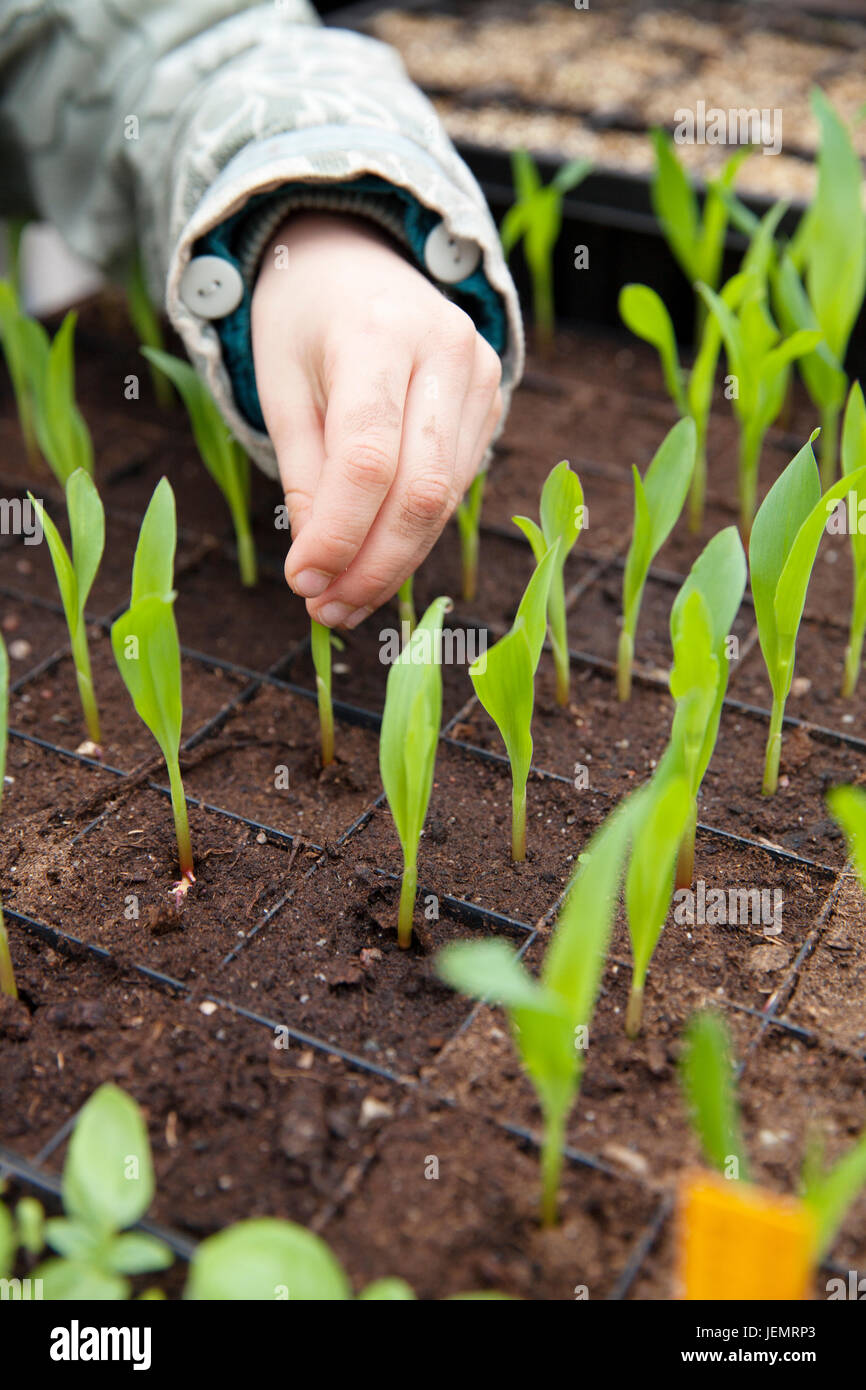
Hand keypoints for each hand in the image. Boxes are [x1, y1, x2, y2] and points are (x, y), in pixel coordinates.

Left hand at [251, 212, 502, 627]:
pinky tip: (377, 556)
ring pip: (446, 497)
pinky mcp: (494, 395)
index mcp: (378, 332)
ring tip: (344, 599)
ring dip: (395, 561)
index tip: (302, 585)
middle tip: (328, 613)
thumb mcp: (281, 388)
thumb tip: (318, 572)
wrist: (355, 256)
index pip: (367, 458)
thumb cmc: (304, 323)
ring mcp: (481, 371)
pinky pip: (457, 483)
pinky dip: (415, 531)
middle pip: (422, 490)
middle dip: (374, 565)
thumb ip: (304, 477)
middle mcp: (445, 348)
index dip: (339, 534)